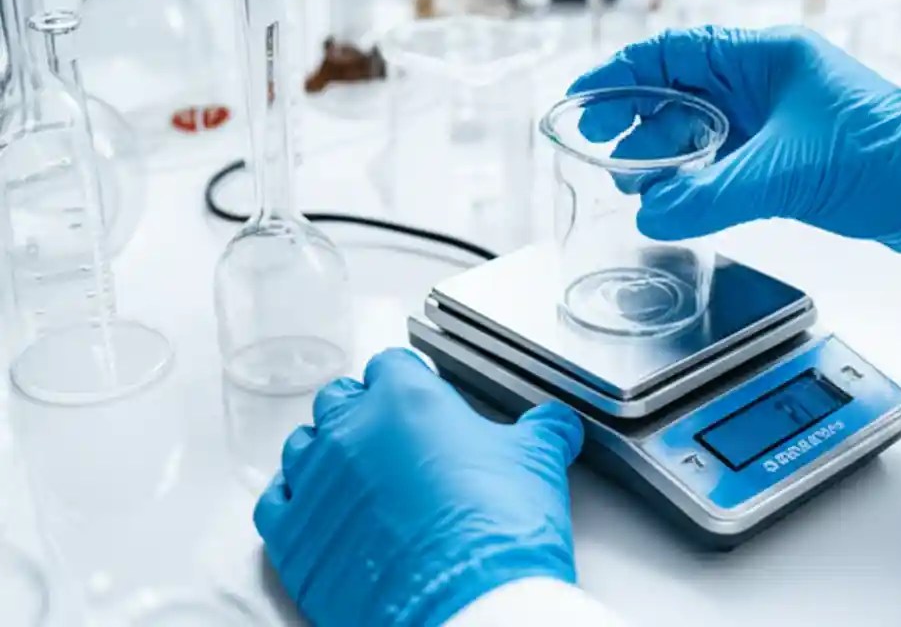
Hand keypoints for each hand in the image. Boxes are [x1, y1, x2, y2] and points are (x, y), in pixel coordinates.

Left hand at [253, 348, 583, 626]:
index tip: (423, 402)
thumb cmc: (499, 532)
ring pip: (302, 445)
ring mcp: (315, 482)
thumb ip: (543, 431)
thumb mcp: (538, 464)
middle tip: (397, 444)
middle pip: (341, 400)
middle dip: (365, 414)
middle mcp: (352, 431)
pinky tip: (321, 510)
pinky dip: (294, 499)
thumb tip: (556, 423)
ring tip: (359, 479)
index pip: (392, 366)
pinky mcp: (291, 536)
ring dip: (326, 453)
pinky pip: (274, 500)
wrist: (468, 606)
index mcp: (407, 400)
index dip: (409, 383)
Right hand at [569, 26, 900, 275]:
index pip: (676, 51)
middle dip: (638, 120)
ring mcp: (781, 119)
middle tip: (600, 150)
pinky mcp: (792, 157)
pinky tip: (678, 199)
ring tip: (634, 184)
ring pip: (703, 128)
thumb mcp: (789, 174)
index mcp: (769, 57)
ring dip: (666, 154)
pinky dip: (697, 177)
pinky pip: (726, 160)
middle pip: (682, 89)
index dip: (624, 72)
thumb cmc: (890, 160)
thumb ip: (711, 195)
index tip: (584, 96)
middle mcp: (771, 80)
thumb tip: (652, 214)